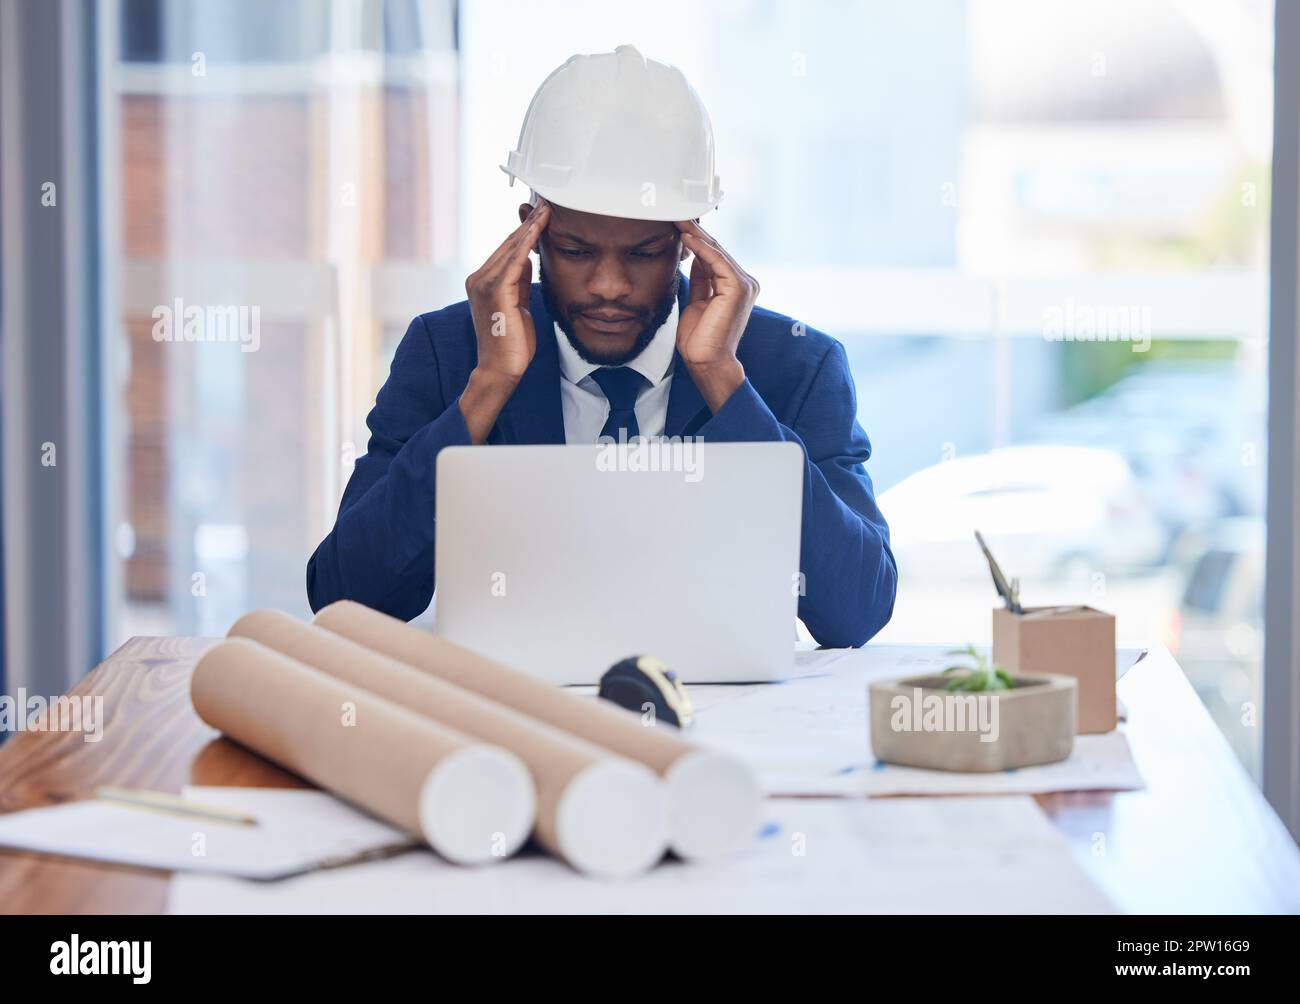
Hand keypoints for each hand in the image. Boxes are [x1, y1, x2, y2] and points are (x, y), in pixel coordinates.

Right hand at [466, 198, 550, 381]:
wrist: (502, 368)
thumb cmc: (512, 342)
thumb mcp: (518, 304)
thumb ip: (519, 281)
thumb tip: (527, 260)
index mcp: (482, 281)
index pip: (506, 250)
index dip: (524, 231)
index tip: (541, 215)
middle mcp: (478, 279)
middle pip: (508, 244)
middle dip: (528, 223)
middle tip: (546, 203)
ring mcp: (483, 283)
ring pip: (511, 247)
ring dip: (530, 227)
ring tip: (547, 210)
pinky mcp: (495, 291)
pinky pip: (514, 260)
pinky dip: (527, 242)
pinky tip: (539, 228)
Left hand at [674, 220, 757, 410]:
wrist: (706, 362)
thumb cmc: (700, 340)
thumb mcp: (696, 301)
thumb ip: (700, 279)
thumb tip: (694, 257)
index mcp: (735, 286)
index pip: (714, 256)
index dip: (695, 239)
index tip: (676, 224)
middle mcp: (744, 283)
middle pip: (716, 250)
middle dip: (694, 231)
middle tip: (673, 213)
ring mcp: (744, 284)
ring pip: (717, 251)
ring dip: (695, 234)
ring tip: (676, 219)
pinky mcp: (739, 288)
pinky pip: (717, 261)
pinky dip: (701, 248)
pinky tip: (686, 237)